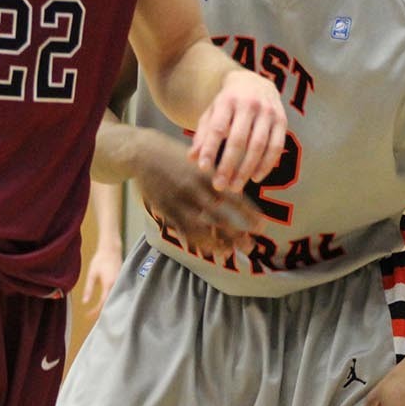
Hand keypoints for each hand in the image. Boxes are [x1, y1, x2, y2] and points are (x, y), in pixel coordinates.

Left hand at [80, 243, 121, 316]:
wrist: (111, 249)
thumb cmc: (100, 260)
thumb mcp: (91, 275)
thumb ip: (88, 289)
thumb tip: (85, 302)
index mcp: (108, 284)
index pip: (102, 303)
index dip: (95, 311)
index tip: (88, 315)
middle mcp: (117, 285)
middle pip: (110, 303)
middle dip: (103, 312)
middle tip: (94, 318)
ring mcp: (121, 283)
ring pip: (115, 299)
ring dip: (108, 306)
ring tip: (100, 313)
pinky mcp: (122, 281)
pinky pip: (118, 294)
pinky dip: (113, 300)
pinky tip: (107, 303)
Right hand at [134, 132, 263, 254]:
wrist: (143, 153)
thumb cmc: (177, 155)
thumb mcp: (201, 159)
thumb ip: (218, 175)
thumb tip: (240, 191)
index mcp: (206, 175)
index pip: (233, 198)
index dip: (248, 214)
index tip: (262, 226)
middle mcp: (193, 191)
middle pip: (219, 218)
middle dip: (236, 234)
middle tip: (251, 246)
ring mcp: (178, 203)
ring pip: (201, 229)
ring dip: (217, 242)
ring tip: (231, 251)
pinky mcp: (166, 211)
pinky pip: (183, 231)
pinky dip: (197, 242)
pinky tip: (209, 250)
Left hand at [188, 69, 286, 191]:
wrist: (255, 82)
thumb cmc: (228, 103)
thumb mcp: (212, 113)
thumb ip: (203, 135)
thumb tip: (193, 159)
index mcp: (228, 100)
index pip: (218, 128)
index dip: (210, 149)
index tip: (203, 169)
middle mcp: (250, 104)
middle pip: (238, 139)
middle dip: (228, 165)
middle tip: (219, 185)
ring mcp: (268, 112)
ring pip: (259, 145)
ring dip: (246, 169)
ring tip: (235, 186)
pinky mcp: (282, 120)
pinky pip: (276, 147)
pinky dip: (266, 165)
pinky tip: (255, 178)